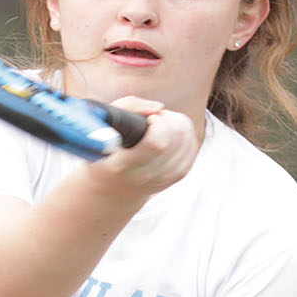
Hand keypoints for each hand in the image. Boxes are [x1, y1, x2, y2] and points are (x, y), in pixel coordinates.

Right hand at [83, 97, 198, 193]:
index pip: (156, 143)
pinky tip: (169, 132)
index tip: (147, 119)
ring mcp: (165, 178)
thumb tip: (158, 107)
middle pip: (177, 136)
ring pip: (188, 138)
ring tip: (159, 125)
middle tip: (153, 119)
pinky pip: (192, 145)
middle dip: (167, 118)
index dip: (157, 122)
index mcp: (124, 165)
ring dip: (176, 123)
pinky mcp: (179, 175)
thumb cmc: (105, 149)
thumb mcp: (104, 125)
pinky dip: (184, 133)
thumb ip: (129, 108)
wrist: (112, 189)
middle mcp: (147, 175)